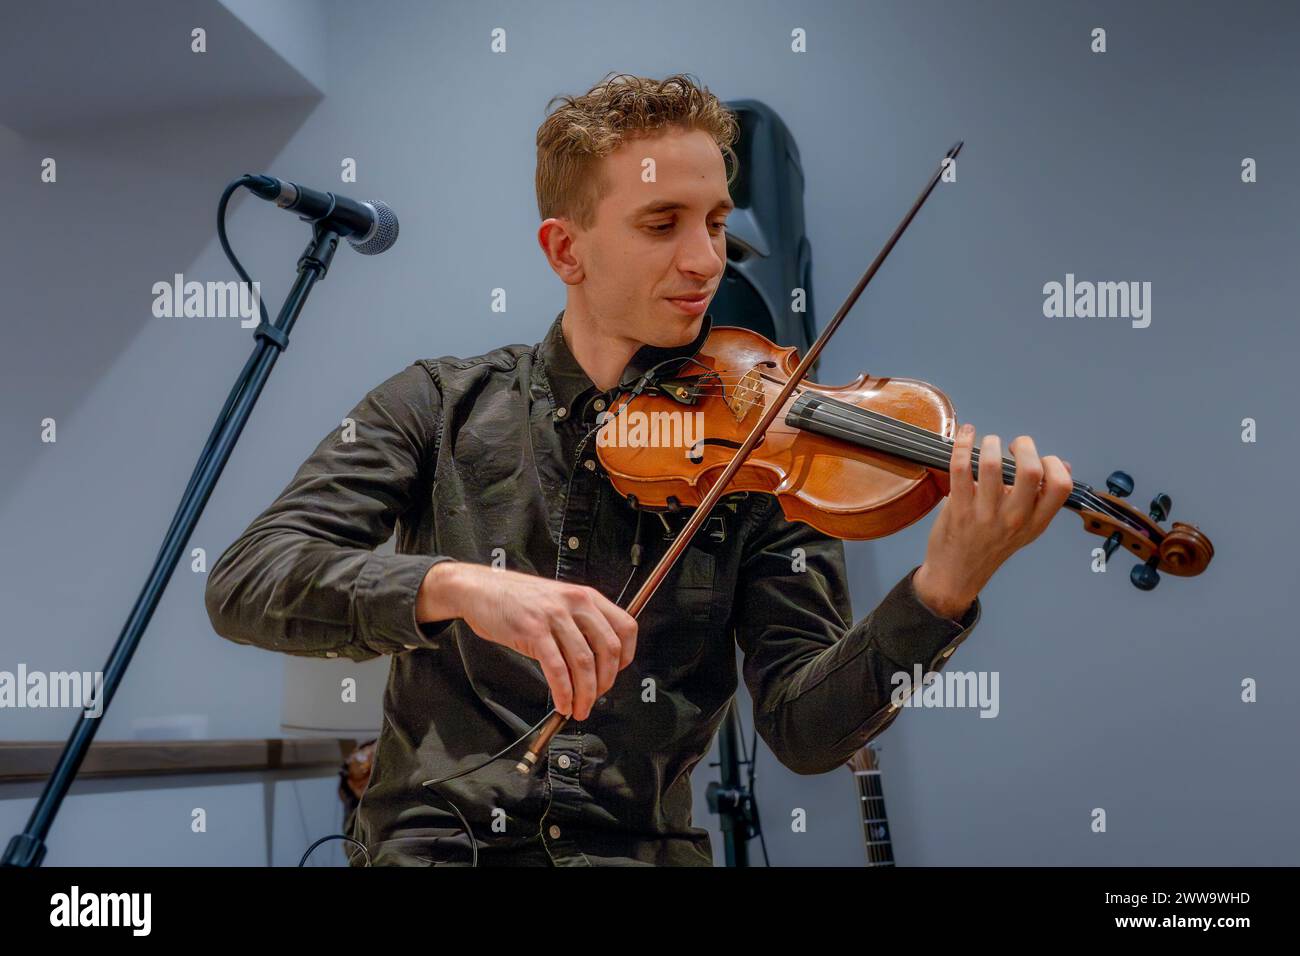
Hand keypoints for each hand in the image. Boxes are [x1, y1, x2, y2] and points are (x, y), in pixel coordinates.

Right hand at [417, 562, 636, 720]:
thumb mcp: (557, 601)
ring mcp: (554, 616)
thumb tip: (596, 661)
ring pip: (584, 663)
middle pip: (609, 649)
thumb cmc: (517, 599)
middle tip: (595, 698)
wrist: (479, 589)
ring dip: (585, 694)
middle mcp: (575, 603)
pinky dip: (564, 692)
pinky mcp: (533, 630)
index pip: (626, 627)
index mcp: (586, 596)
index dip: (626, 657)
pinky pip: (557, 669)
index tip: (616, 675)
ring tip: (579, 708)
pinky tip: (562, 703)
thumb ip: (579, 623)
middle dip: (606, 682)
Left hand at [913, 424, 1073, 618]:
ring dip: (991, 443)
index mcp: (1036, 522)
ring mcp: (986, 514)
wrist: (957, 575)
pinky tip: (965, 434)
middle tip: (1015, 445)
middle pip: (1031, 471)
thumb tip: (1064, 466)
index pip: (1061, 486)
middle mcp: (1015, 519)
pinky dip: (962, 444)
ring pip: (992, 465)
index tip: (1041, 458)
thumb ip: (1043, 499)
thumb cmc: (991, 547)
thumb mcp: (1026, 529)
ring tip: (989, 442)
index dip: (1054, 463)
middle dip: (1025, 446)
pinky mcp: (959, 508)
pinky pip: (961, 468)